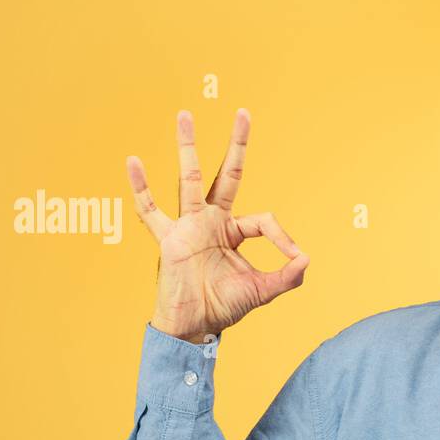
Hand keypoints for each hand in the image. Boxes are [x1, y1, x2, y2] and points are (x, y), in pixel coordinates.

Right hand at [126, 109, 309, 342]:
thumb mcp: (263, 291)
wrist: (194, 327)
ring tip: (185, 114)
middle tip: (243, 113)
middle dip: (236, 146)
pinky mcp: (168, 238)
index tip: (294, 256)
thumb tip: (306, 258)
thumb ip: (287, 277)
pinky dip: (140, 187)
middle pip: (226, 175)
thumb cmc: (225, 307)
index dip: (282, 236)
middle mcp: (211, 221)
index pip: (263, 219)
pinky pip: (150, 210)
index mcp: (234, 231)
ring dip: (188, 147)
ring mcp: (188, 226)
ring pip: (189, 179)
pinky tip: (133, 162)